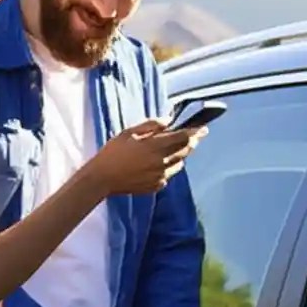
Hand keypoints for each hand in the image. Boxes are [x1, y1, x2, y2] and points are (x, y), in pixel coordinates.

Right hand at [86, 118, 207, 194]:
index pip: (183, 137)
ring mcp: (160, 176)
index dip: (195, 132)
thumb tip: (168, 121)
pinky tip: (159, 163)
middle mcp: (162, 162)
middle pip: (185, 151)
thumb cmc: (113, 152)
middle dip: (192, 142)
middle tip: (196, 136)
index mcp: (155, 146)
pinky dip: (169, 167)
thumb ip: (151, 125)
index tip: (203, 127)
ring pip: (179, 163)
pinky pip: (169, 174)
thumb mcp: (129, 132)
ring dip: (181, 155)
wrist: (102, 178)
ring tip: (175, 148)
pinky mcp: (157, 186)